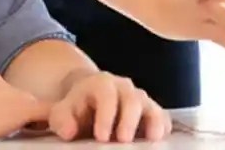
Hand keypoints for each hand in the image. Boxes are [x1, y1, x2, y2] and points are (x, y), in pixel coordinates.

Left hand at [47, 70, 170, 142]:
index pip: (106, 96)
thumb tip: (69, 131)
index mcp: (101, 84)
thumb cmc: (77, 108)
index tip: (101, 137)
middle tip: (123, 140)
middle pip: (132, 99)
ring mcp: (140, 99)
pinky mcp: (151, 111)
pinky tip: (160, 138)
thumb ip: (62, 120)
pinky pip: (162, 116)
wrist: (90, 98)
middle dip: (129, 120)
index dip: (105, 116)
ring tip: (152, 138)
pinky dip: (163, 127)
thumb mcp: (62, 111)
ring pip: (151, 106)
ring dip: (153, 122)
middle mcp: (124, 88)